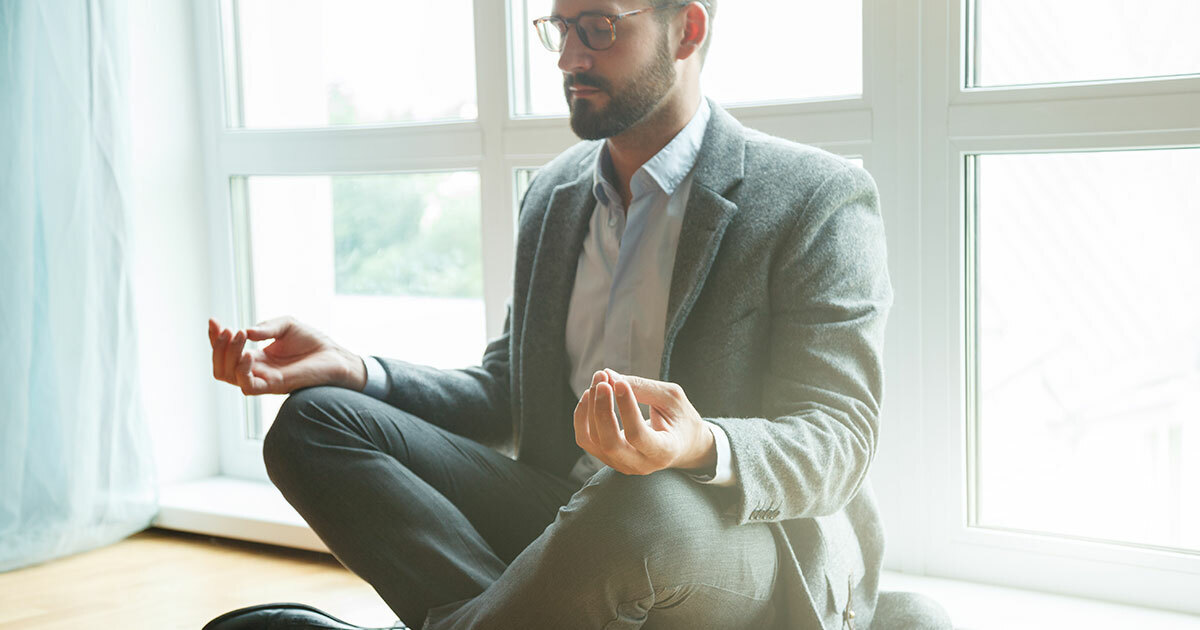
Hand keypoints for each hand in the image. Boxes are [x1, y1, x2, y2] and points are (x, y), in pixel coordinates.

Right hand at [207, 316, 365, 395]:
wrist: (336, 356)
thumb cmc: (313, 342)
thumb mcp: (286, 325)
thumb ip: (265, 328)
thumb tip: (245, 332)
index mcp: (256, 358)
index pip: (225, 352)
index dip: (215, 337)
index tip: (213, 320)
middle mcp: (256, 370)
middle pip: (220, 366)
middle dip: (217, 347)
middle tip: (227, 329)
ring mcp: (264, 379)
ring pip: (228, 376)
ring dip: (226, 355)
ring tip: (237, 335)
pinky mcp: (275, 386)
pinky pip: (248, 386)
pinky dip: (242, 370)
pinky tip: (249, 353)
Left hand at [573, 369, 715, 475]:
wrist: (682, 444)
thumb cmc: (680, 418)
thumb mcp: (671, 398)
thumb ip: (642, 388)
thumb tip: (609, 376)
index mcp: (664, 452)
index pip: (637, 435)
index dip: (625, 407)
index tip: (619, 382)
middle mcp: (642, 465)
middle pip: (610, 443)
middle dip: (601, 409)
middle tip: (602, 380)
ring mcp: (623, 465)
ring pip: (594, 441)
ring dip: (590, 408)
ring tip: (598, 381)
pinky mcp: (609, 459)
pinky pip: (586, 440)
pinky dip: (582, 417)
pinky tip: (589, 396)